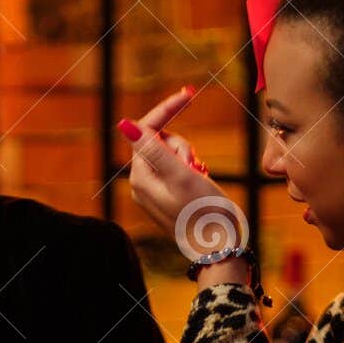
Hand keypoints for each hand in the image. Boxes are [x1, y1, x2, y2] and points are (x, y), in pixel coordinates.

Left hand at [117, 87, 246, 262]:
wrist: (218, 247)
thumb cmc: (204, 211)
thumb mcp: (181, 174)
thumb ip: (154, 148)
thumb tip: (125, 124)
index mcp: (140, 176)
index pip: (146, 130)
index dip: (167, 110)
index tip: (189, 95)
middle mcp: (142, 183)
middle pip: (160, 142)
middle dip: (182, 145)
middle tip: (197, 165)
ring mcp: (154, 190)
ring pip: (171, 154)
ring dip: (189, 158)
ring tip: (200, 176)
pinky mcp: (167, 196)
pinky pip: (177, 168)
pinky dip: (190, 168)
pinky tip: (200, 181)